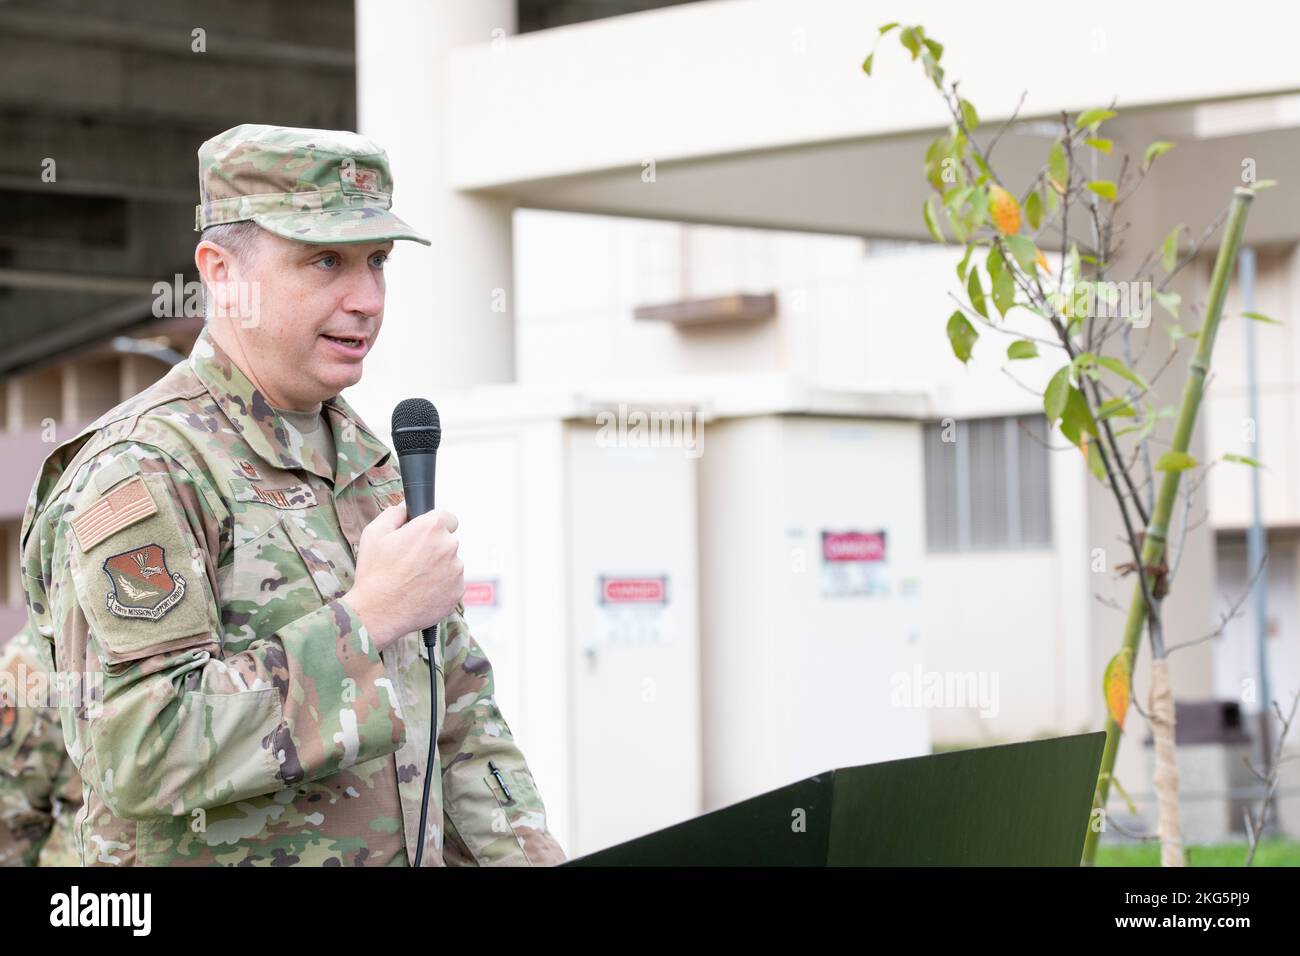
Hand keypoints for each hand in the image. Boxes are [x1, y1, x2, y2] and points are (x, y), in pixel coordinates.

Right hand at [343, 502, 464, 650]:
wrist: (378, 612)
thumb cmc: (375, 573)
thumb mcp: (374, 533)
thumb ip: (394, 513)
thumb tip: (406, 507)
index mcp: (431, 528)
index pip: (448, 517)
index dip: (435, 525)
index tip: (426, 534)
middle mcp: (448, 547)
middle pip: (447, 542)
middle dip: (433, 548)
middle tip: (411, 562)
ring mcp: (455, 571)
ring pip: (450, 564)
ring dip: (438, 568)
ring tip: (413, 580)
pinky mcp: (457, 592)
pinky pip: (451, 584)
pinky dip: (440, 587)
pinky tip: (420, 592)